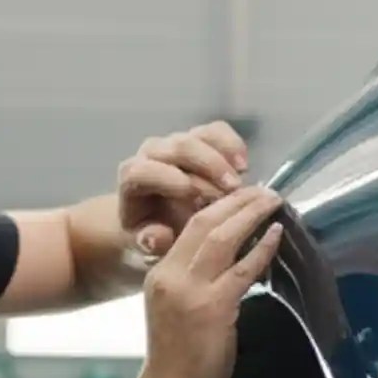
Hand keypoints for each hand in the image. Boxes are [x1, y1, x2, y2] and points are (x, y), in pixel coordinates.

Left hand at [118, 121, 249, 258]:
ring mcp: (176, 142)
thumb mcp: (149, 245)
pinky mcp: (199, 137)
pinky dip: (233, 145)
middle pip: (178, 147)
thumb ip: (151, 241)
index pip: (143, 170)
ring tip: (242, 179)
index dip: (168, 179)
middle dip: (208, 165)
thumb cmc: (154, 232)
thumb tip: (157, 237)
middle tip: (233, 190)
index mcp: (133, 179)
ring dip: (225, 155)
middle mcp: (151, 154)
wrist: (161, 217)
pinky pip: (217, 131)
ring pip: (200, 136)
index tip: (195, 197)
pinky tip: (245, 167)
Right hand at [133, 186, 283, 377]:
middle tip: (265, 190)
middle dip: (238, 200)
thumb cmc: (177, 357)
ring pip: (221, 237)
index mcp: (160, 272)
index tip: (245, 195)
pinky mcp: (213, 308)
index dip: (220, 204)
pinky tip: (277, 235)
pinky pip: (241, 269)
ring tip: (273, 201)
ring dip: (251, 215)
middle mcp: (171, 275)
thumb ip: (196, 281)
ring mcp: (191, 291)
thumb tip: (233, 257)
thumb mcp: (176, 307)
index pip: (189, 225)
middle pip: (204, 222)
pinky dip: (261, 249)